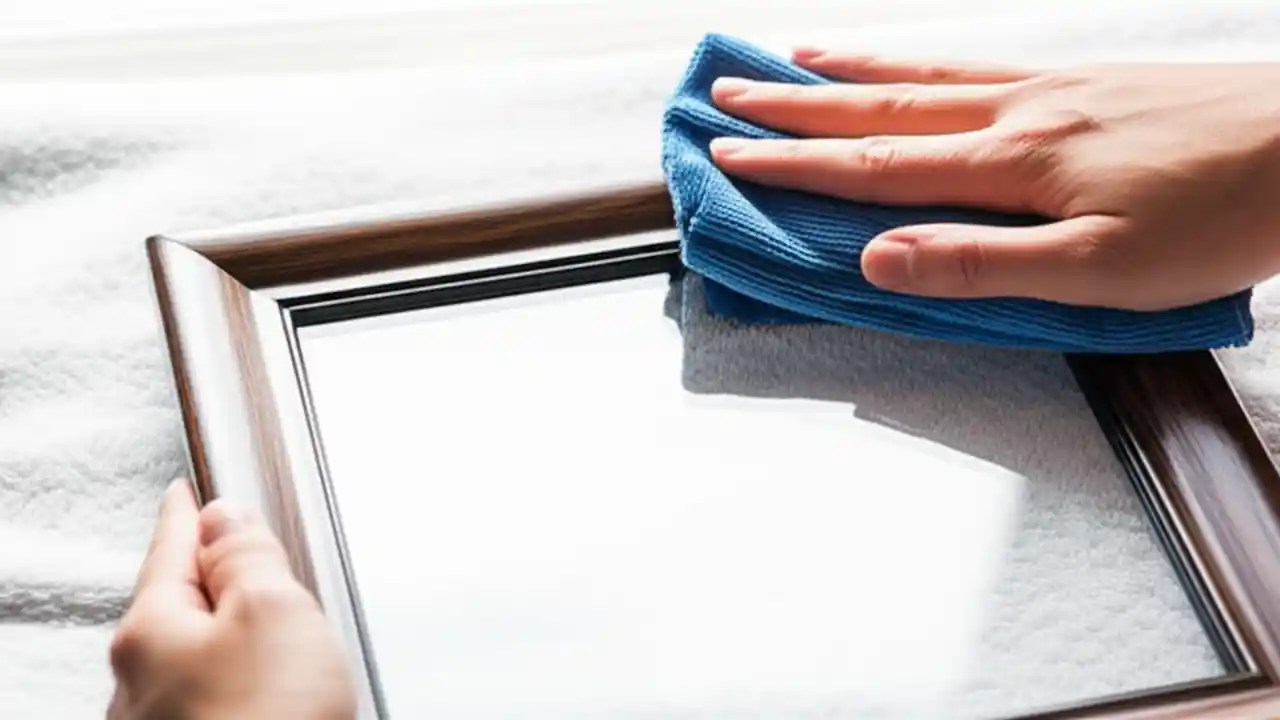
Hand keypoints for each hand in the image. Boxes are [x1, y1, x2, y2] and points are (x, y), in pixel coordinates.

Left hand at [108, 480, 354, 719]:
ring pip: (196, 658)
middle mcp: (140, 685)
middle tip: (238, 551)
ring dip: (230, 638)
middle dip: (212, 580)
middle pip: (178, 607)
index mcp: (150, 633)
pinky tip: (265, 690)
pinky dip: (239, 681)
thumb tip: (226, 519)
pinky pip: (214, 697)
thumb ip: (248, 558)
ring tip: (267, 628)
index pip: (169, 551)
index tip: (182, 491)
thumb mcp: (271, 612)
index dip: (184, 515)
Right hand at [709, 51, 1279, 309]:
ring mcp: (1049, 86)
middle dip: (794, 107)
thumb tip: (878, 259)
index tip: (729, 158)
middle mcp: (1016, 112)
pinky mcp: (1083, 78)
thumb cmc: (1217, 219)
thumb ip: (981, 264)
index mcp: (1011, 165)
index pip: (875, 167)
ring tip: (791, 59)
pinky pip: (974, 65)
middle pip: (881, 107)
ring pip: (923, 75)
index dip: (794, 166)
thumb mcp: (1100, 271)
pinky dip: (919, 62)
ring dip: (847, 71)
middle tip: (727, 96)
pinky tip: (908, 65)